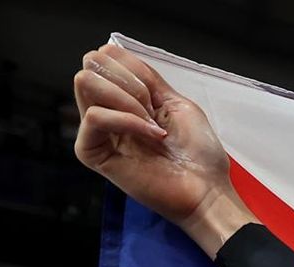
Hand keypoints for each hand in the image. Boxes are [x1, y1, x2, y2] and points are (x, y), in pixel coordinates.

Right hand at [72, 43, 251, 256]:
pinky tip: (151, 135)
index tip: (157, 94)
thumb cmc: (198, 152)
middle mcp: (105, 113)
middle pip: (89, 67)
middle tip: (152, 110)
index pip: (104, 58)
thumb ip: (145, 77)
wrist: (207, 189)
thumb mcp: (175, 102)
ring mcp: (97, 133)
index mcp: (123, 100)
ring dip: (127, 99)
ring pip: (86, 83)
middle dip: (128, 81)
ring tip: (152, 125)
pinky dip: (126, 120)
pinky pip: (94, 117)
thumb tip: (112, 51)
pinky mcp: (93, 153)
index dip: (131, 66)